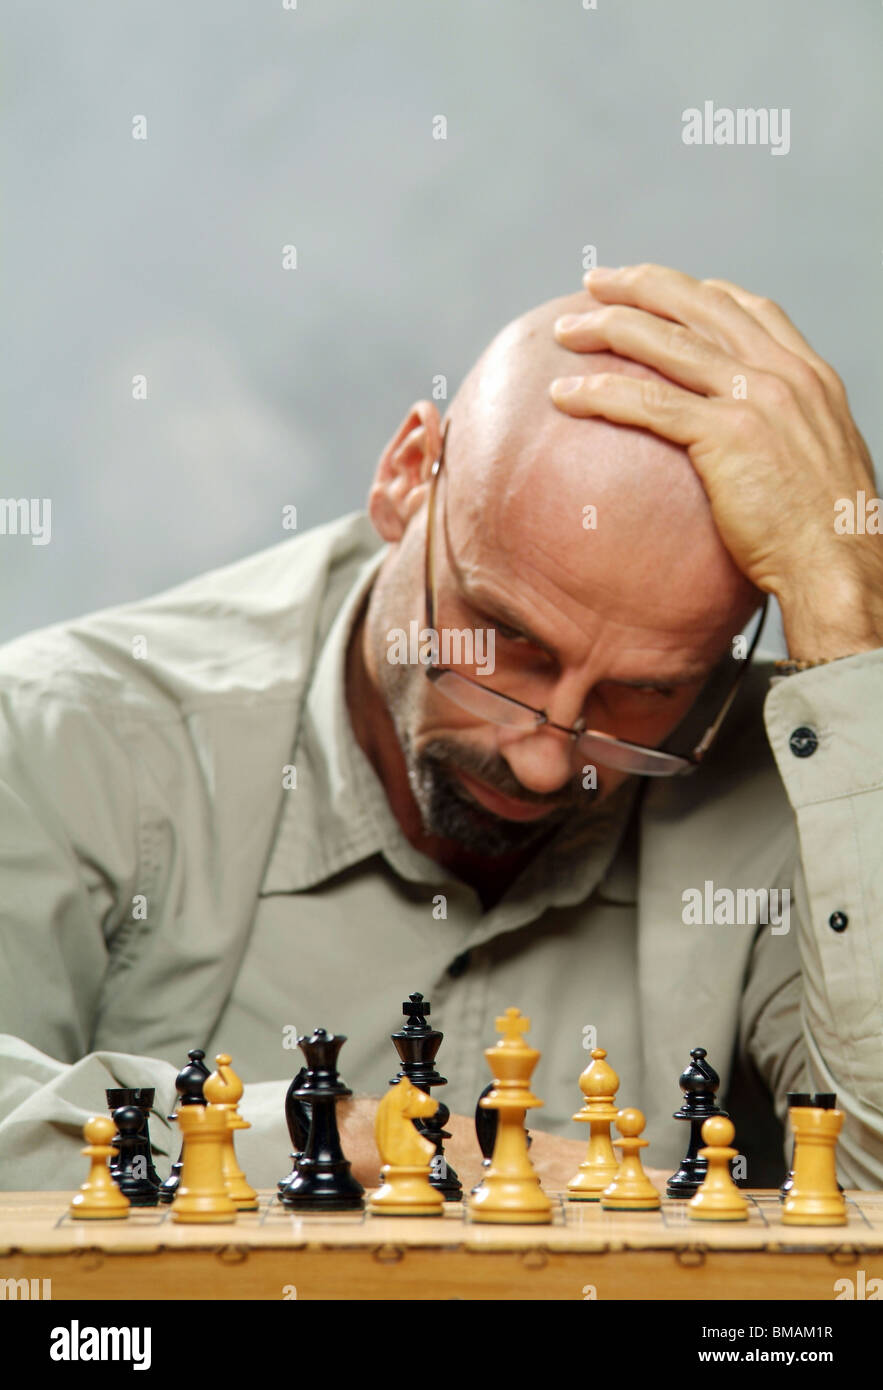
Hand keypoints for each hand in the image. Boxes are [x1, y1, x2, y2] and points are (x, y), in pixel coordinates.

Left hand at [550, 264, 882, 658]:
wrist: (838, 562)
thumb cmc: (827, 534)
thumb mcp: (820, 464)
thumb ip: (788, 437)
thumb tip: (757, 451)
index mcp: (810, 376)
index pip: (748, 308)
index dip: (696, 291)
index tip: (657, 289)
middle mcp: (784, 374)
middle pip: (699, 306)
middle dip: (639, 286)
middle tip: (595, 282)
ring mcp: (757, 399)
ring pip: (668, 343)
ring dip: (608, 329)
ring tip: (565, 332)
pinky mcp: (727, 435)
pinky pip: (650, 402)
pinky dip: (603, 393)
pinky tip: (567, 395)